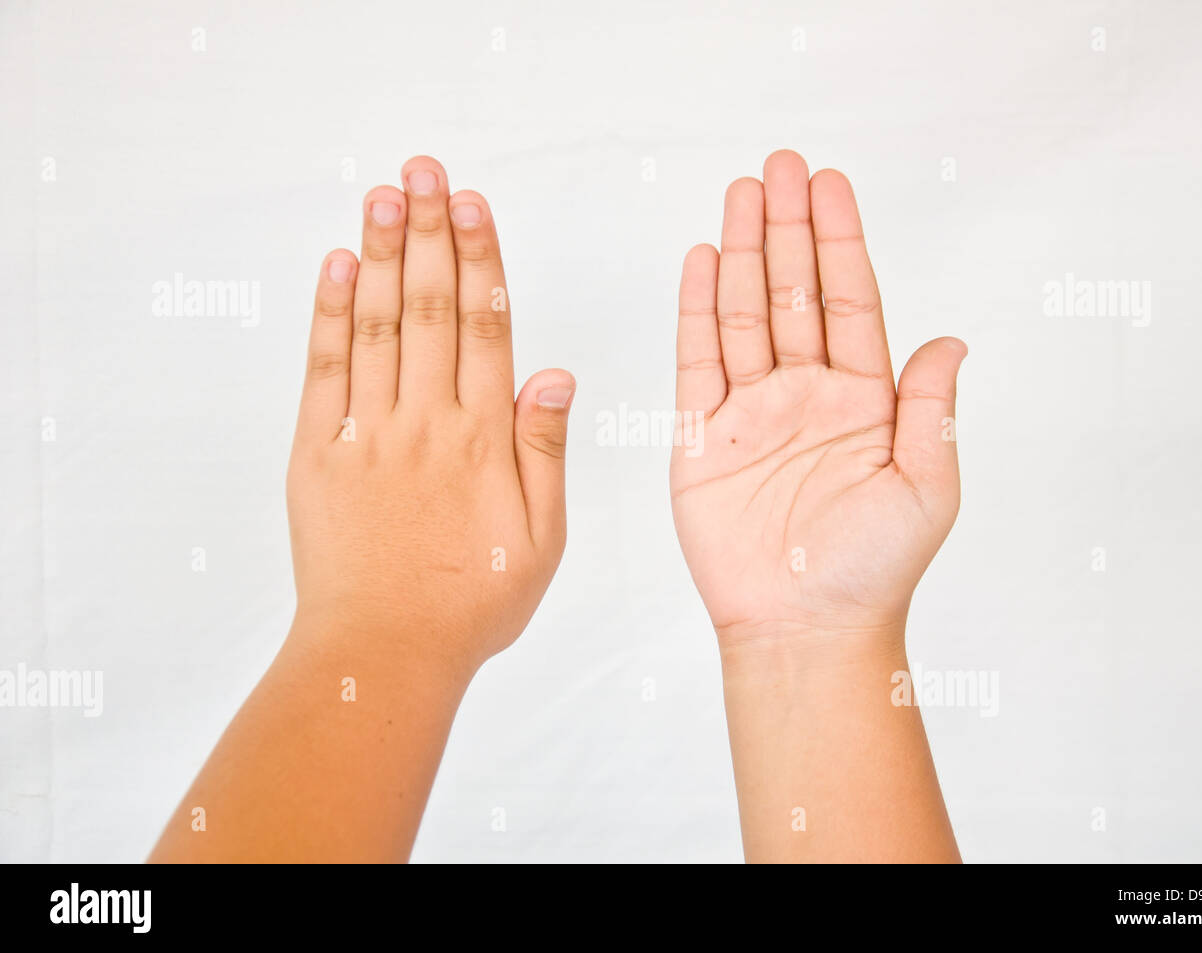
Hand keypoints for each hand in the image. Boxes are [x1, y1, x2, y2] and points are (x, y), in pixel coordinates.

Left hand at [287, 155, 574, 676]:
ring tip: (384, 193)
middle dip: (429, 231)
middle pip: (428, 307)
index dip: (480, 259)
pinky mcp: (318, 455)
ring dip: (379, 253)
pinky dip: (328, 315)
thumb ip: (544, 450)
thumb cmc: (471, 605)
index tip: (474, 204)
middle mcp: (425, 422)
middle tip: (425, 169)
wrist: (383, 653)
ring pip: (375, 325)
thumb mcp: (541, 538)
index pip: (485, 326)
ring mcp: (367, 434)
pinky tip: (335, 266)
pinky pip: (324, 372)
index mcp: (483, 438)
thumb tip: (552, 373)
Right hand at [670, 150, 965, 645]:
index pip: (851, 302)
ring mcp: (753, 413)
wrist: (805, 629)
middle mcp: (807, 395)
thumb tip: (950, 339)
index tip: (830, 184)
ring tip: (740, 195)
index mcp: (864, 401)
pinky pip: (698, 362)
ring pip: (745, 316)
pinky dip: (699, 311)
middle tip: (779, 165)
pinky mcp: (703, 437)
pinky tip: (704, 263)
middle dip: (788, 228)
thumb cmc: (874, 570)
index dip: (840, 241)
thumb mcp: (929, 486)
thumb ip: (931, 408)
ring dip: (744, 254)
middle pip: (795, 293)